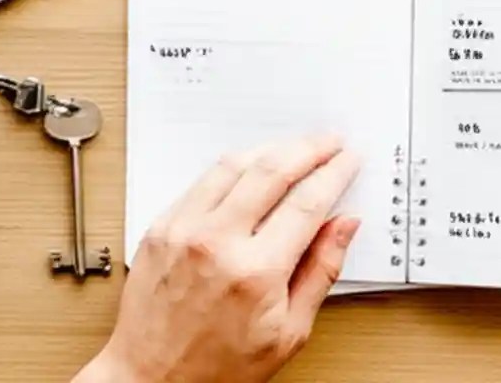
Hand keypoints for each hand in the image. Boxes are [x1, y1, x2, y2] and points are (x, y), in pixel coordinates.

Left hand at [75, 136, 360, 382]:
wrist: (152, 380)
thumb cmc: (219, 367)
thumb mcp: (289, 331)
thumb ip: (321, 270)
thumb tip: (345, 226)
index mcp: (255, 272)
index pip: (307, 202)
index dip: (334, 173)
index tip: (348, 161)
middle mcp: (216, 243)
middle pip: (273, 170)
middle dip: (309, 148)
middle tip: (329, 142)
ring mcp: (183, 231)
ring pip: (233, 164)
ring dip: (271, 148)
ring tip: (294, 148)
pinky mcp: (160, 228)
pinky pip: (201, 181)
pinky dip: (232, 167)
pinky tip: (249, 168)